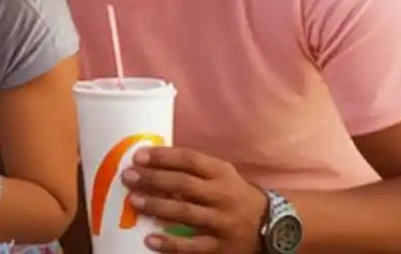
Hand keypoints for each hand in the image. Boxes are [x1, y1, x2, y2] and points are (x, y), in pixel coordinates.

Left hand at [121, 146, 266, 252]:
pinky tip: (150, 239)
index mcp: (222, 173)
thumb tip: (152, 162)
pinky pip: (192, 246)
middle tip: (128, 176)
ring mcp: (222, 222)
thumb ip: (193, 169)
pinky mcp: (222, 247)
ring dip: (156, 206)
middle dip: (153, 179)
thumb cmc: (235, 194)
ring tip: (134, 201)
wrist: (272, 225)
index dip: (163, 156)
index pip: (190, 160)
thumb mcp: (222, 175)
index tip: (138, 156)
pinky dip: (170, 243)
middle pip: (183, 185)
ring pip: (185, 213)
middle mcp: (223, 195)